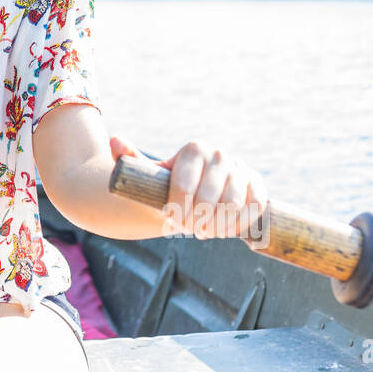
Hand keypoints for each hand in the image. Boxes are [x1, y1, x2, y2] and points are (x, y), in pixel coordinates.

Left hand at [111, 136, 267, 239]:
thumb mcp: (146, 173)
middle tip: (186, 229)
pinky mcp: (256, 186)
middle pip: (208, 199)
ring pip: (232, 205)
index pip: (184, 186)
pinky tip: (222, 230)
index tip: (169, 220)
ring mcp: (241, 169)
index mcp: (195, 149)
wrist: (195, 191)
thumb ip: (127, 157)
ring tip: (203, 231)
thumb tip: (115, 140)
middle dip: (194, 221)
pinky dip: (238, 224)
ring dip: (216, 225)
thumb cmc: (167, 184)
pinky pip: (254, 208)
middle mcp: (220, 155)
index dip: (176, 210)